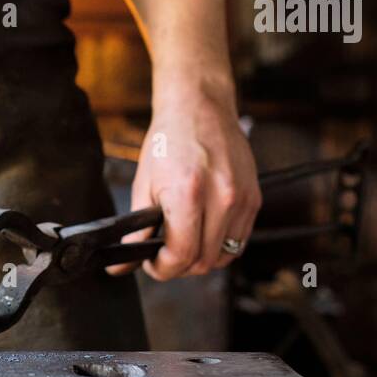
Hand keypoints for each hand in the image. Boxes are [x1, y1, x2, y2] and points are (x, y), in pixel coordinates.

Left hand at [109, 81, 260, 279]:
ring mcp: (242, 199)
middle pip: (203, 261)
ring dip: (201, 259)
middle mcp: (221, 198)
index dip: (162, 268)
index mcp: (188, 194)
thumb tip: (122, 264)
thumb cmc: (169, 141)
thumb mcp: (144, 183)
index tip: (152, 264)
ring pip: (224, 256)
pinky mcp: (254, 198)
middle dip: (179, 267)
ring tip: (183, 243)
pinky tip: (203, 232)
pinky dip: (219, 245)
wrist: (200, 108)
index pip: (181, 255)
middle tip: (163, 255)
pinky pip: (239, 240)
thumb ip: (137, 229)